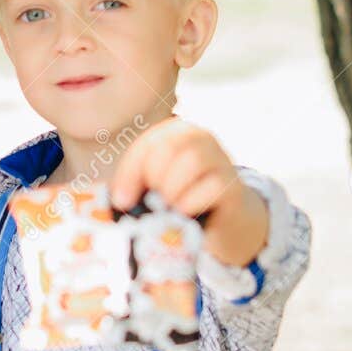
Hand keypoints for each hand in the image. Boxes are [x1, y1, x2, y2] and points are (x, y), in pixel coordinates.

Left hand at [110, 117, 268, 267]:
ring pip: (191, 161)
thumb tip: (118, 200)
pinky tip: (185, 212)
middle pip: (168, 148)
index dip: (129, 173)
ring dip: (173, 190)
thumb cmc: (181, 197)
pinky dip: (191, 203)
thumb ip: (134, 186)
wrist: (222, 218)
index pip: (147, 144)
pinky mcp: (233, 184)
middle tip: (154, 201)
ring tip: (170, 206)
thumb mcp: (155, 187)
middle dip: (153, 179)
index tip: (122, 200)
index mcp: (175, 132)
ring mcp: (220, 158)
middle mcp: (200, 137)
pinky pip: (211, 187)